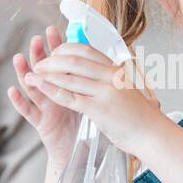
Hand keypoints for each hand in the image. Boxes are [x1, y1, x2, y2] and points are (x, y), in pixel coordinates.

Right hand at [7, 26, 83, 167]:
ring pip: (32, 88)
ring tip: (18, 58)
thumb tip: (98, 57)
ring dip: (24, 72)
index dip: (56, 47)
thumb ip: (89, 80)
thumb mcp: (91, 97)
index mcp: (66, 86)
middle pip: (43, 70)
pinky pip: (29, 112)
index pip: (59, 61)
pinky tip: (12, 91)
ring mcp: (45, 108)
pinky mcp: (41, 124)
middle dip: (39, 54)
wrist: (83, 152)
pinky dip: (19, 102)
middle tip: (36, 39)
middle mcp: (53, 94)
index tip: (53, 30)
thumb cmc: (87, 123)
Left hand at [23, 41, 165, 155]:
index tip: (54, 51)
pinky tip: (40, 87)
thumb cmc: (139, 116)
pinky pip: (69, 97)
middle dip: (51, 60)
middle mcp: (110, 76)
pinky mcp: (98, 109)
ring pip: (69, 76)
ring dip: (46, 74)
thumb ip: (110, 79)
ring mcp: (105, 92)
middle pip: (74, 61)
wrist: (151, 134)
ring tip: (31, 74)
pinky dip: (52, 90)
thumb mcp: (125, 89)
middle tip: (38, 64)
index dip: (66, 49)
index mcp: (116, 70)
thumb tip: (94, 71)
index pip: (87, 50)